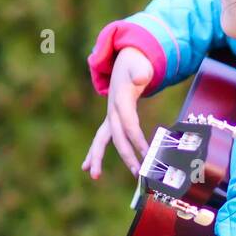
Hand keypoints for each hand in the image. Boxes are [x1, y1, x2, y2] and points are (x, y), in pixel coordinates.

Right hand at [82, 46, 153, 177]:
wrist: (125, 60)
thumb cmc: (136, 65)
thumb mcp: (139, 65)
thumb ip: (140, 71)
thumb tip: (140, 78)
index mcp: (121, 101)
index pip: (130, 124)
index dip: (138, 140)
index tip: (148, 154)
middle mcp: (113, 111)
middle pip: (116, 136)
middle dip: (126, 155)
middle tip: (136, 173)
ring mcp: (110, 116)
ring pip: (102, 139)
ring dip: (97, 157)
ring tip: (93, 175)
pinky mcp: (111, 119)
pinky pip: (102, 138)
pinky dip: (94, 152)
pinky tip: (86, 167)